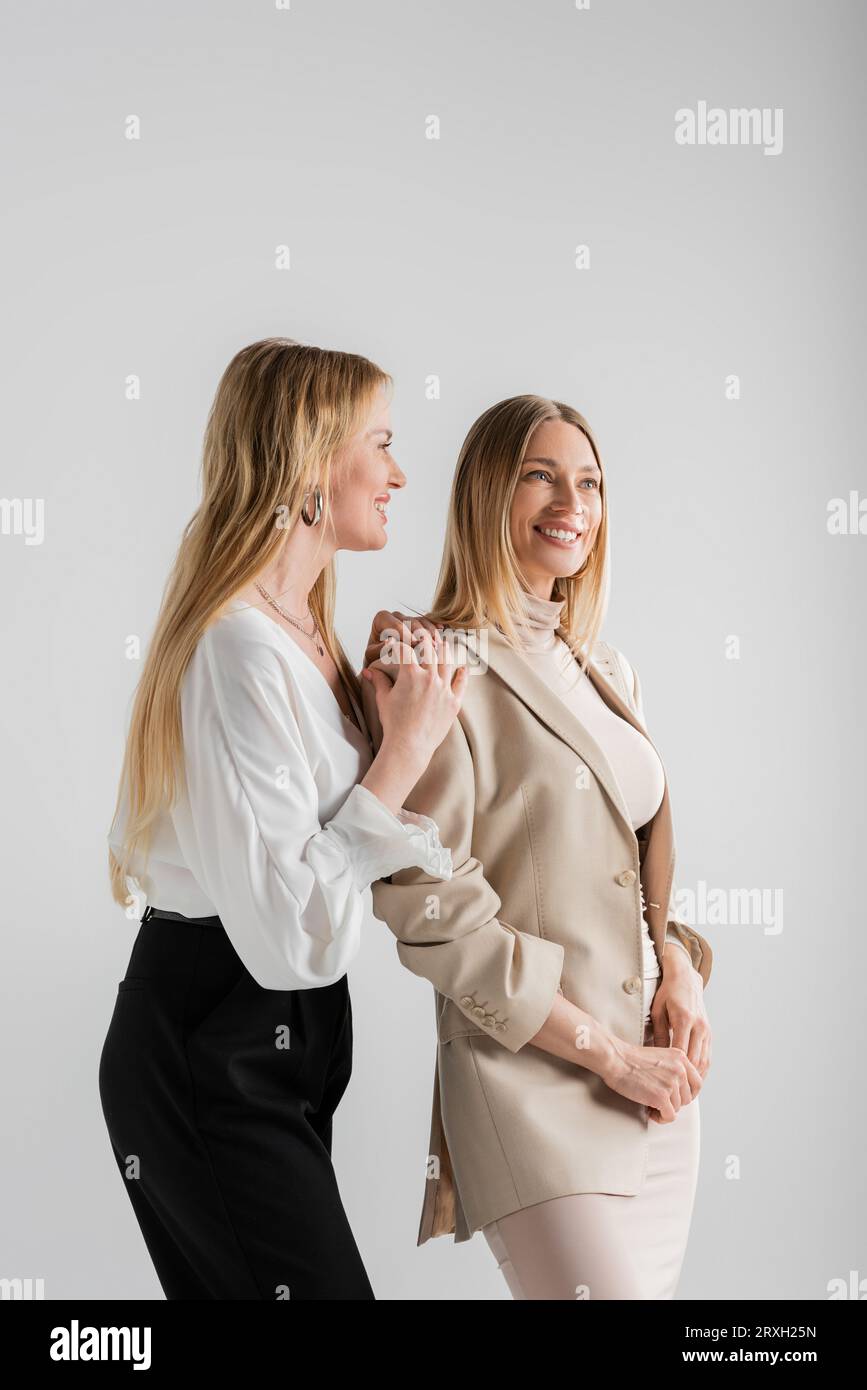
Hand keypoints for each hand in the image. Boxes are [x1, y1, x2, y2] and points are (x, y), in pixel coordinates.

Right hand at [361, 629, 466, 772]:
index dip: (400, 643)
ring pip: (447, 661)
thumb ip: (378, 681)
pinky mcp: (454, 702)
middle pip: (429, 649)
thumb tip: (368, 671)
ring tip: (443, 644)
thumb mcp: (384, 699)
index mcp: (410, 674)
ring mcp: (444, 689)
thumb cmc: (394, 724)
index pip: (405, 649)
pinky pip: (461, 683)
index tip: (398, 642)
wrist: (409, 746)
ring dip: (444, 651)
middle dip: (423, 641)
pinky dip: (461, 674)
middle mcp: (430, 677)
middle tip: (422, 637)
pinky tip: (462, 668)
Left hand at [363, 609, 442, 669]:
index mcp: (382, 618)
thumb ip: (381, 648)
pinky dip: (436, 627)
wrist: (380, 662)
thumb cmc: (374, 659)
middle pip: (412, 622)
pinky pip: (430, 622)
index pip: (397, 625)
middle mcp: (395, 615)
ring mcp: (408, 618)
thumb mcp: (373, 655)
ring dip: (431, 633)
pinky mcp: (419, 623)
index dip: (408, 634)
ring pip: (423, 621)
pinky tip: (443, 631)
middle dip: (422, 634)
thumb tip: (390, 642)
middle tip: (431, 646)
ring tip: (438, 645)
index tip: (416, 644)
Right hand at [600, 1033, 703, 1124]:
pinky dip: (660, 1118)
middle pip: (688, 1098)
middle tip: (658, 1101)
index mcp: (681, 1058)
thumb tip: (680, 1091)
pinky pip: (669, 1117)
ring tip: (650, 1104)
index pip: (697, 1083)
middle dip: (673, 1103)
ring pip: (678, 1109)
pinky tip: (649, 1111)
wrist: (615, 1059)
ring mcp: (672, 1083)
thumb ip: (674, 1069)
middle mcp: (680, 1069)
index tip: (677, 1099)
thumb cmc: (630, 1059)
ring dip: (664, 1110)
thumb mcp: (660, 1057)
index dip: (687, 1095)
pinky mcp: (662, 1097)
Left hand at [651, 947, 711, 1080]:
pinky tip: (695, 1079)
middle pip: (695, 1060)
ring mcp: (706, 1029)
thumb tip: (657, 1059)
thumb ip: (658, 1035)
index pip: (681, 1052)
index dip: (675, 1072)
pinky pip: (708, 1055)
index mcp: (684, 1020)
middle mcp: (699, 1026)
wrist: (686, 978)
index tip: (667, 1085)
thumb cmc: (667, 994)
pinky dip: (702, 1069)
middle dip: (687, 1081)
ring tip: (687, 1093)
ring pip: (704, 1060)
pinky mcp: (709, 1031)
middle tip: (677, 1096)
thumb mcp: (657, 1012)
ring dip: (697, 1078)